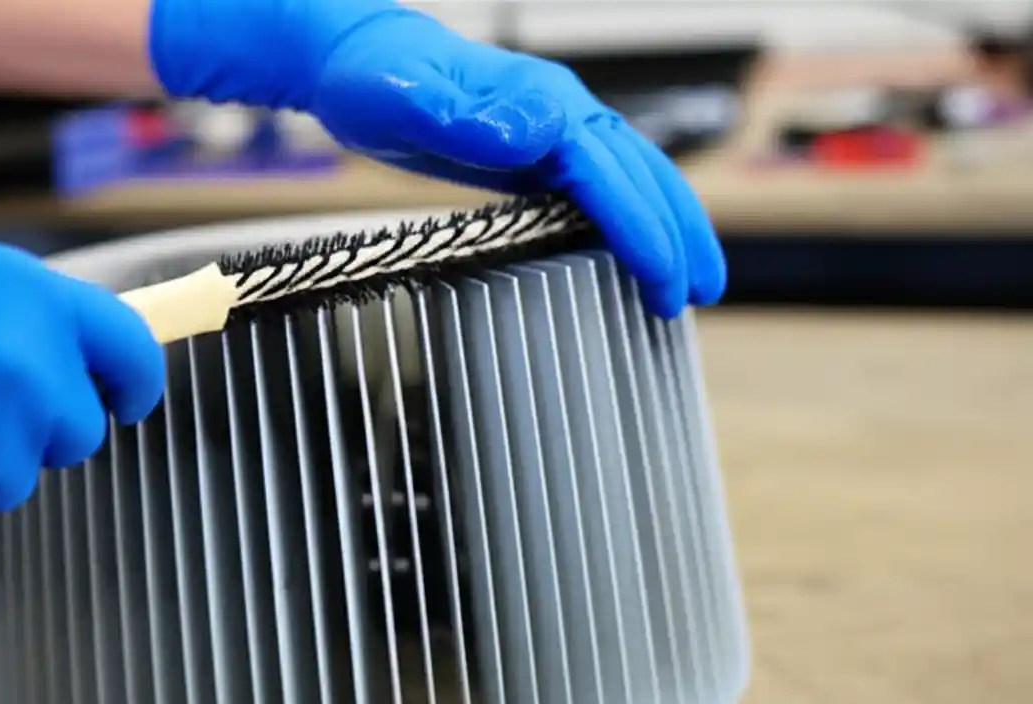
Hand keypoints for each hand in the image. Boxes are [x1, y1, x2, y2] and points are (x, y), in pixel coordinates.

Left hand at [149, 0, 724, 316]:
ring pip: (631, 177)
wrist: (355, 57)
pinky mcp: (536, 150)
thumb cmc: (374, 77)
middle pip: (638, 175)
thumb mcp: (407, 98)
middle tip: (697, 297)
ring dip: (669, 226)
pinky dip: (629, 219)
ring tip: (697, 281)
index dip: (640, 228)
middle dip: (675, 236)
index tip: (663, 277)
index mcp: (539, 102)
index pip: (607, 173)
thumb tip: (536, 131)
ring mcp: (552, 130)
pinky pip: (598, 187)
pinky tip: (634, 251)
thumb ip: (468, 116)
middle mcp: (558, 112)